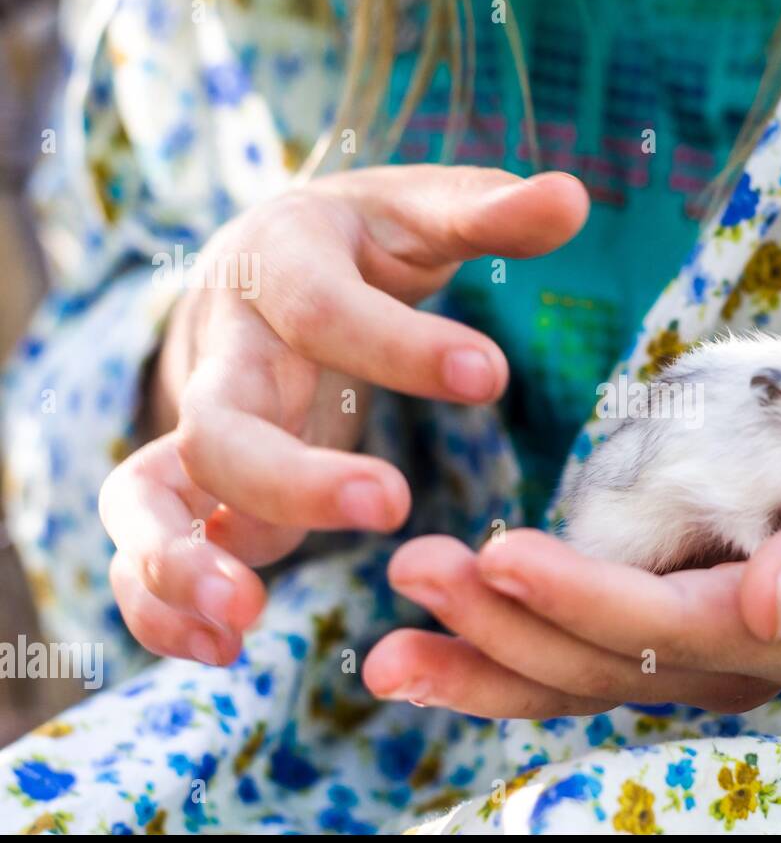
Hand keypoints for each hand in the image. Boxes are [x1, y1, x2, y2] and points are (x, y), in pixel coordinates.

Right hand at [99, 167, 588, 664]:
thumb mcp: (417, 213)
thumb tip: (573, 195)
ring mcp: (192, 420)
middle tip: (390, 505)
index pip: (322, 306)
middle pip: (222, 419)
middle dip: (293, 475)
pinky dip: (159, 600)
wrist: (265, 262)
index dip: (399, 345)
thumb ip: (487, 213)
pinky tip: (220, 647)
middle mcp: (224, 347)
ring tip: (246, 618)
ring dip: (181, 560)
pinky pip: (146, 544)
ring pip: (148, 493)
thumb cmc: (360, 242)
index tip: (489, 374)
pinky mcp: (186, 484)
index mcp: (283, 263)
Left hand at [363, 373, 780, 716]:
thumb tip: (771, 603)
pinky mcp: (657, 636)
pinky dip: (496, 664)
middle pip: (602, 667)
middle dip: (505, 628)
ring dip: (479, 664)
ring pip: (573, 683)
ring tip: (386, 652)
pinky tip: (425, 659)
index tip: (500, 556)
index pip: (670, 627)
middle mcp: (732, 666)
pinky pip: (569, 666)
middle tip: (415, 571)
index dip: (583, 600)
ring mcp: (690, 660)